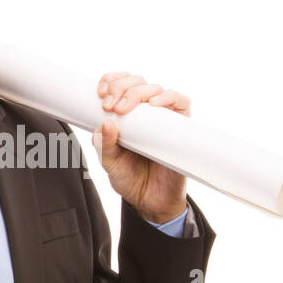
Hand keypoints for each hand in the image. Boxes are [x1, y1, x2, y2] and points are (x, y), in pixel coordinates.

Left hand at [93, 72, 189, 224]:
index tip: (101, 92)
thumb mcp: (109, 162)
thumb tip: (106, 124)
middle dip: (121, 87)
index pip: (120, 84)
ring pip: (155, 88)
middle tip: (110, 105)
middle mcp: (145, 112)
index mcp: (126, 115)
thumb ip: (104, 145)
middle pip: (137, 82)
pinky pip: (181, 102)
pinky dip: (168, 97)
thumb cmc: (130, 178)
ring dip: (138, 92)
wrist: (150, 201)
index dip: (111, 80)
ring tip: (124, 108)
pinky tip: (154, 105)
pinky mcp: (181, 126)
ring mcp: (164, 118)